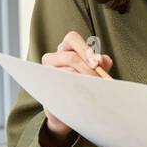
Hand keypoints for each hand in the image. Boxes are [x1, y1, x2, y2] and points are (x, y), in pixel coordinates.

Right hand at [39, 31, 112, 146]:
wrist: (73, 108)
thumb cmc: (86, 83)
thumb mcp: (96, 71)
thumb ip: (101, 63)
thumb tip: (99, 60)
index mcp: (66, 49)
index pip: (72, 38)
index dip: (85, 49)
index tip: (95, 64)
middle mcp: (52, 58)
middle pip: (70, 57)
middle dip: (87, 69)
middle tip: (99, 81)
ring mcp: (45, 73)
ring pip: (64, 73)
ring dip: (82, 82)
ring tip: (93, 91)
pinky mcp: (45, 89)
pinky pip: (58, 88)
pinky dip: (72, 93)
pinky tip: (81, 98)